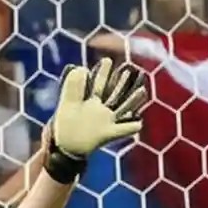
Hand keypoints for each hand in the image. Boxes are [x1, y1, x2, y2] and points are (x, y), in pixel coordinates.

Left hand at [45, 58, 148, 182]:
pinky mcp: (109, 134)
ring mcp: (107, 121)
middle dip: (121, 82)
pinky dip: (131, 127)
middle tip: (129, 69)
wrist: (65, 147)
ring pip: (123, 108)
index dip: (102, 73)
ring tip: (142, 91)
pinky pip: (123, 130)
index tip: (107, 60)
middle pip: (114, 93)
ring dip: (133, 100)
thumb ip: (72, 87)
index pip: (98, 84)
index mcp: (91, 101)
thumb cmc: (65, 125)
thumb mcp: (67, 104)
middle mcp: (102, 109)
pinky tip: (139, 123)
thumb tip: (81, 68)